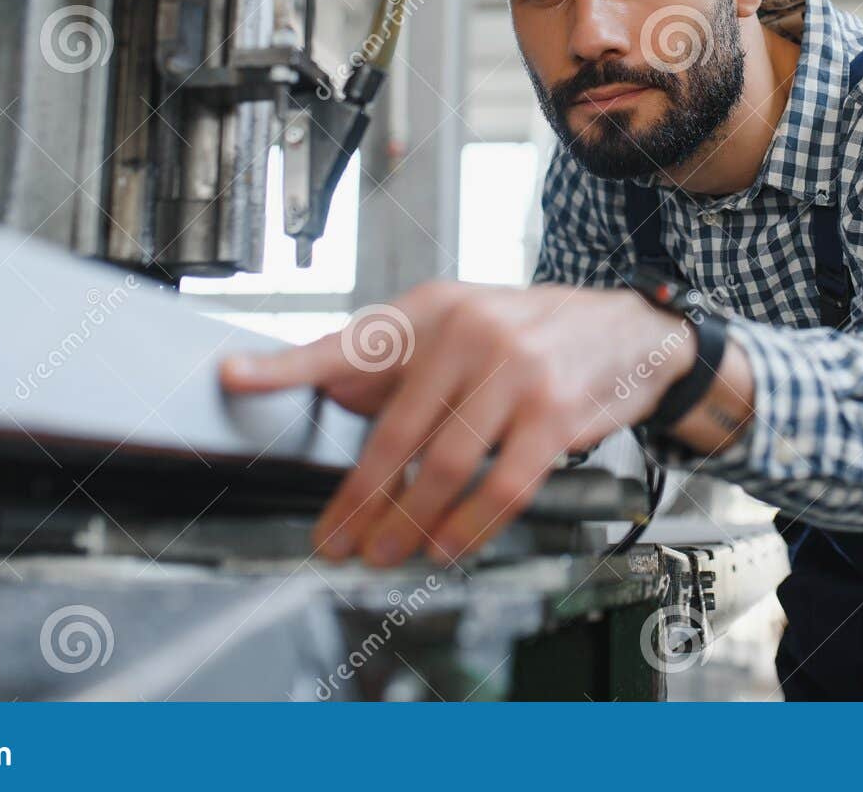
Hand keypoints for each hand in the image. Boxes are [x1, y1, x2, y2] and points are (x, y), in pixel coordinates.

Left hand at [218, 281, 696, 566]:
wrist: (629, 332)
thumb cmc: (533, 336)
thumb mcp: (462, 324)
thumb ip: (398, 361)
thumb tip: (324, 389)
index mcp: (432, 309)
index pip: (348, 341)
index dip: (287, 365)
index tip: (233, 377)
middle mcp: (469, 331)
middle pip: (393, 432)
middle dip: (357, 498)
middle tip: (332, 538)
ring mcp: (515, 370)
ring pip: (444, 466)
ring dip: (407, 522)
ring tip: (384, 553)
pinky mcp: (554, 412)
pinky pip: (501, 486)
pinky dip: (469, 525)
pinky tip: (449, 545)